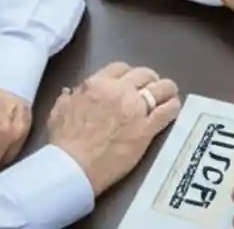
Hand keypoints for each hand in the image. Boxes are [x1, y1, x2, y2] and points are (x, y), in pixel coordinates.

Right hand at [47, 61, 180, 194]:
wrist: (74, 165)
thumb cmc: (64, 141)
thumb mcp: (59, 112)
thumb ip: (68, 99)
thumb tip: (71, 92)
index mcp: (98, 84)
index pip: (120, 67)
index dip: (129, 74)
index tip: (131, 82)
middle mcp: (120, 91)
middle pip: (144, 74)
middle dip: (150, 79)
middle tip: (151, 88)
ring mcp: (136, 108)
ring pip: (161, 88)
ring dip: (167, 90)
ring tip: (169, 94)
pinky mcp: (147, 128)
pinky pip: (167, 111)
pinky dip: (173, 107)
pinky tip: (174, 108)